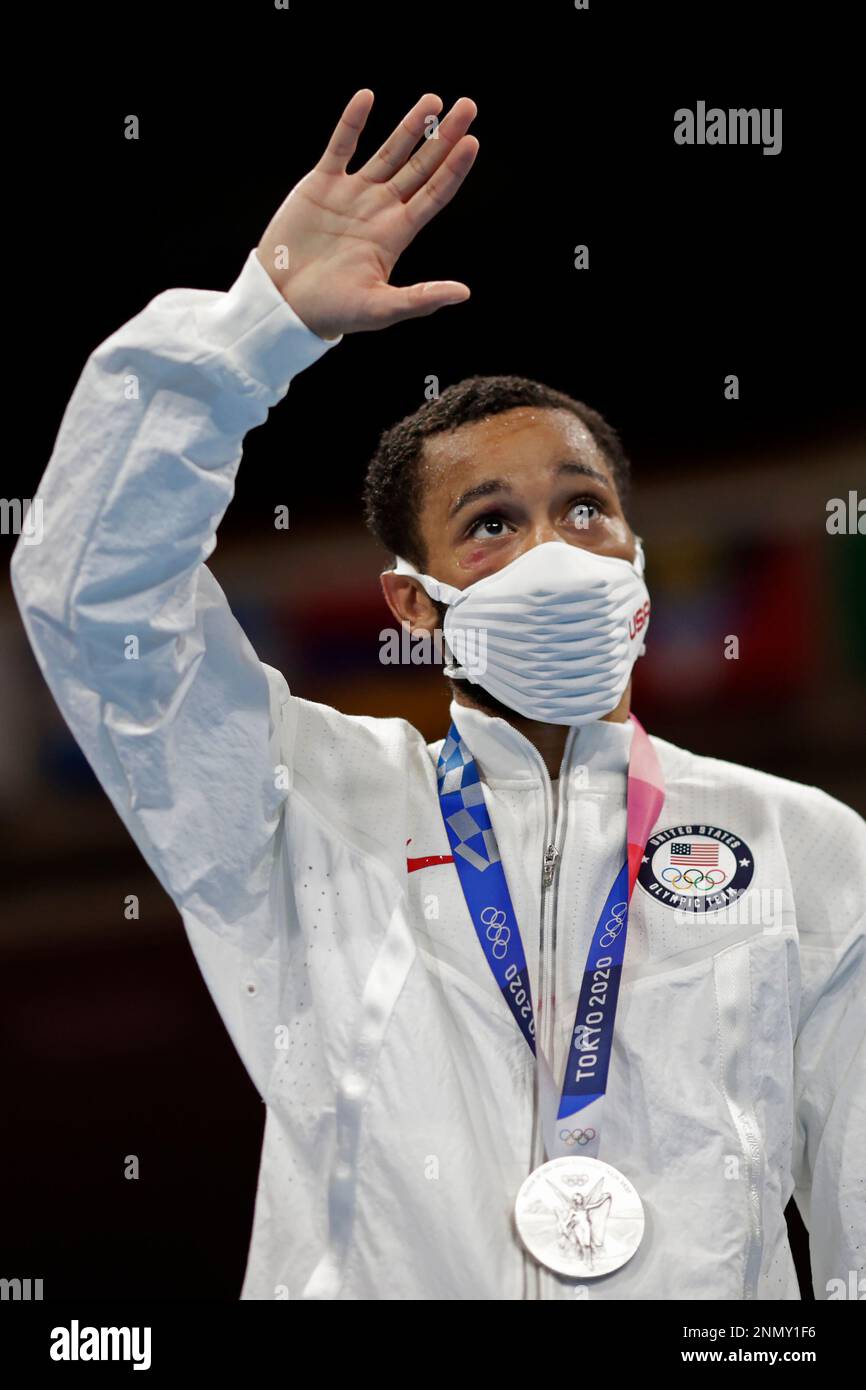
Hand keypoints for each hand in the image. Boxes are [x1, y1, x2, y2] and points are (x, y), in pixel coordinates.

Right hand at [255, 89, 478, 339]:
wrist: (283, 301)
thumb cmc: (332, 311)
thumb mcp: (380, 308)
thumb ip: (420, 299)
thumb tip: (463, 293)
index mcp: (396, 234)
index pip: (433, 195)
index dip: (453, 169)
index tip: (472, 142)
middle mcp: (379, 209)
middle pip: (420, 166)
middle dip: (443, 137)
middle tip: (468, 106)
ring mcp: (351, 194)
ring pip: (388, 152)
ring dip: (410, 126)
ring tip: (433, 100)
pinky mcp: (321, 185)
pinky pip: (340, 146)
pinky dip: (352, 123)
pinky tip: (367, 97)